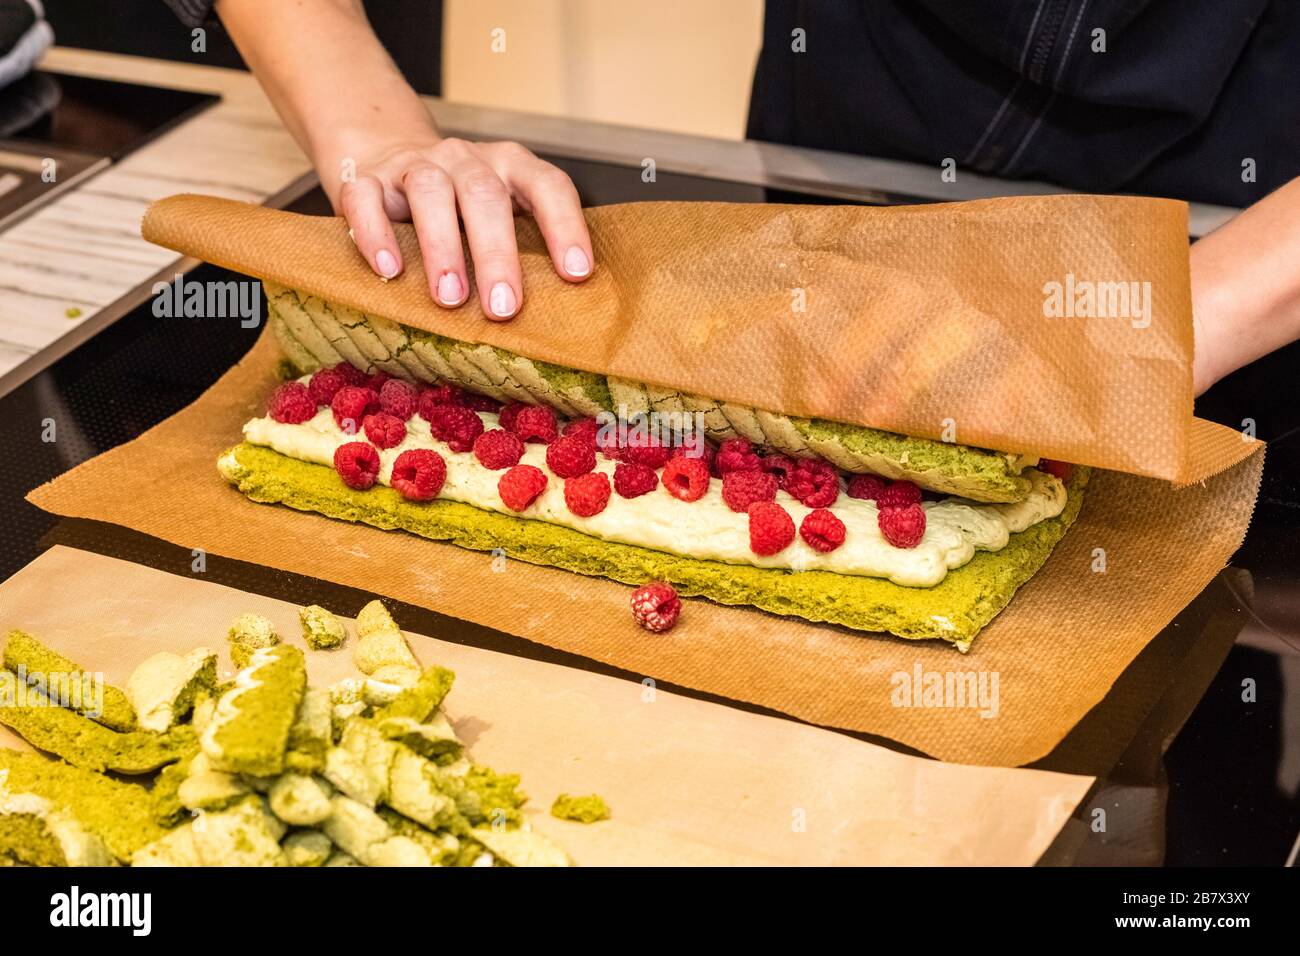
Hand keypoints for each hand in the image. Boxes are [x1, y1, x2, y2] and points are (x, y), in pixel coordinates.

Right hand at [328, 135, 593, 319]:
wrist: (386, 156)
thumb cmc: (458, 206)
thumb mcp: (499, 215)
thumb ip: (522, 248)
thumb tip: (552, 319)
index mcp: (509, 165)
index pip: (547, 185)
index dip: (565, 226)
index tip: (576, 274)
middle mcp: (464, 158)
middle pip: (485, 195)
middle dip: (497, 254)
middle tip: (504, 308)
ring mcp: (414, 164)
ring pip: (429, 191)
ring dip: (442, 247)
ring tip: (450, 298)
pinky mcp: (367, 179)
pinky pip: (366, 199)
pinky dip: (376, 234)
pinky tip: (389, 271)